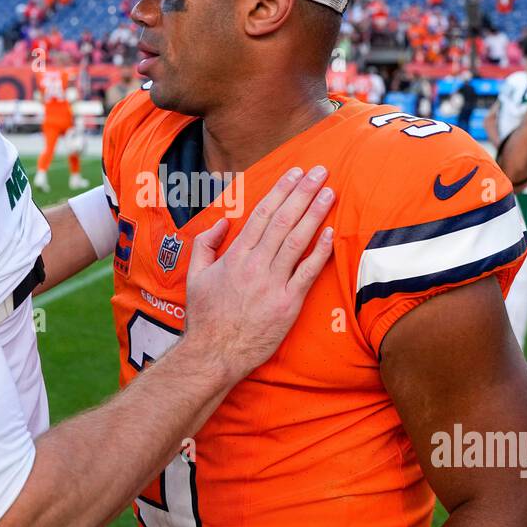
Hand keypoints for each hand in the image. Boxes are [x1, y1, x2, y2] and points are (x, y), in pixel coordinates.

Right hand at [180, 166, 334, 386]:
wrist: (213, 353)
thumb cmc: (205, 317)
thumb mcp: (196, 276)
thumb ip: (206, 245)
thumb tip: (223, 223)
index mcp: (235, 256)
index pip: (261, 214)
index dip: (280, 191)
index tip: (294, 173)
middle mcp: (254, 265)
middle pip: (282, 221)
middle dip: (302, 193)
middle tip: (319, 172)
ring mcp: (272, 284)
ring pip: (296, 241)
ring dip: (314, 214)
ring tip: (329, 193)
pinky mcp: (287, 304)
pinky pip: (307, 273)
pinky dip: (319, 252)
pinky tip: (330, 234)